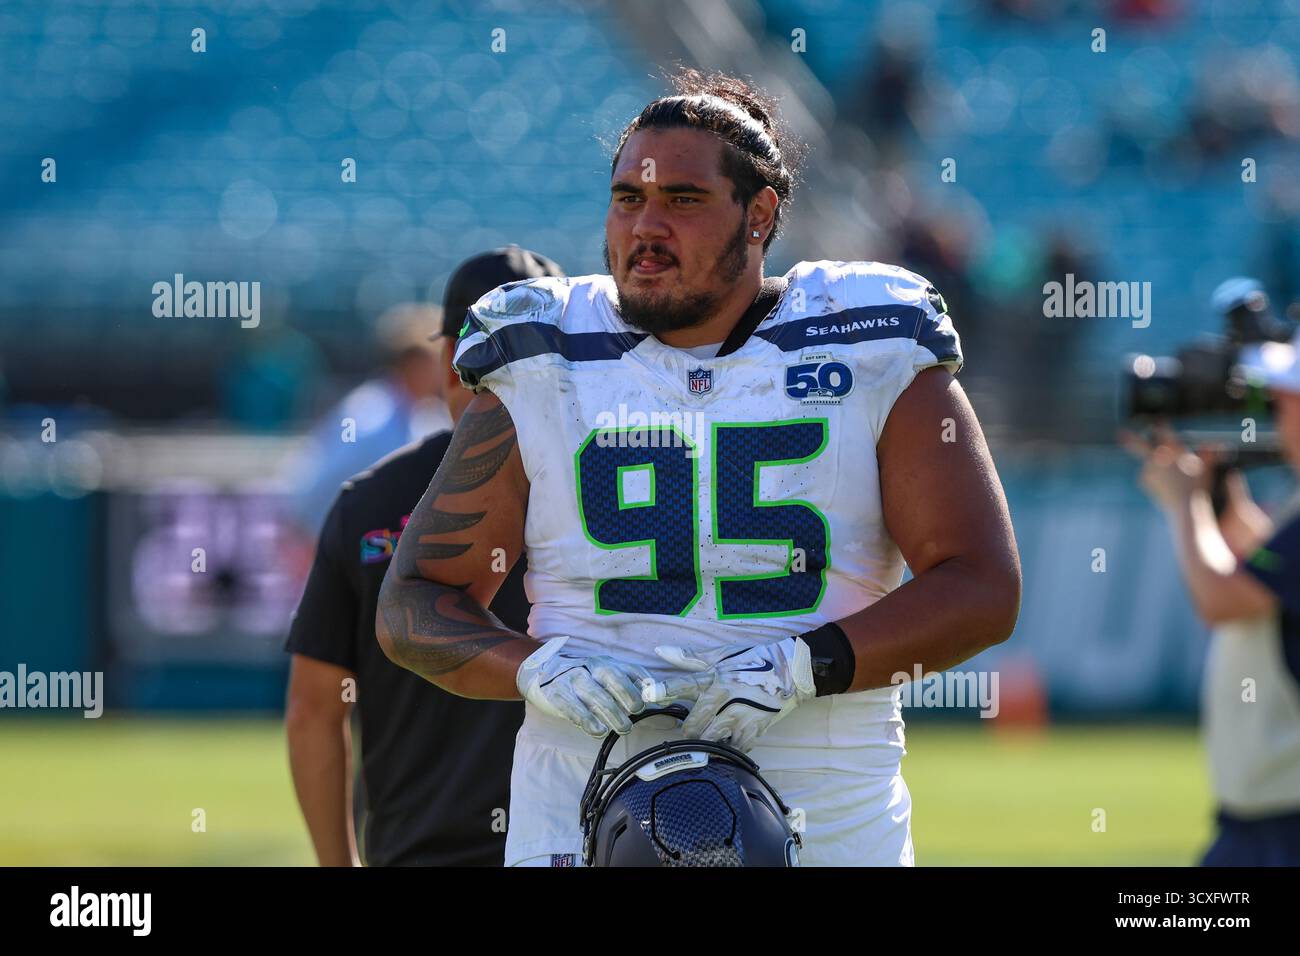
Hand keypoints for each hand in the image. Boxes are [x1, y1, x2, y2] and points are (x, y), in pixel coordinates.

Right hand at [516, 637, 654, 736]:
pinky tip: (598, 730)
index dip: (640, 685)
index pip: (626, 670)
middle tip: (635, 714)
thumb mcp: (606, 673)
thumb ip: (631, 682)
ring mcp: (572, 680)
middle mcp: (589, 668)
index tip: (650, 701)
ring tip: (622, 728)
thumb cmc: (583, 677)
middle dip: (627, 697)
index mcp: (604, 662)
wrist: (541, 672)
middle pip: (612, 680)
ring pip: (595, 696)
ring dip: (611, 714)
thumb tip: (661, 695)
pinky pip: (573, 708)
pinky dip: (587, 720)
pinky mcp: (556, 695)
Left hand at [643, 637, 815, 751]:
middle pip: (695, 723)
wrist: (790, 671)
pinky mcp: (753, 730)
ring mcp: (739, 716)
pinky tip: (727, 743)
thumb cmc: (752, 660)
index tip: (647, 695)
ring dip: (705, 741)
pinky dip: (728, 748)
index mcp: (714, 678)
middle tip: (688, 731)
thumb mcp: (721, 655)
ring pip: (711, 738)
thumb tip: (660, 650)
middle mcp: (724, 698)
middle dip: (687, 730)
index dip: (663, 690)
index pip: (683, 685)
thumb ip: (689, 658)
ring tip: (705, 739)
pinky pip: (734, 747)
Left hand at [1120, 425, 1207, 509]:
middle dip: (1130, 438)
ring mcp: (1148, 470)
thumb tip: (1214, 444)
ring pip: (1151, 463)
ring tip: (1173, 479)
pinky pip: (1148, 474)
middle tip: (1120, 433)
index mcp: (1172, 451)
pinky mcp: (1143, 480)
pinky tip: (1165, 485)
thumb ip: (1207, 455)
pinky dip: (1155, 477)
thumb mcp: (1206, 469)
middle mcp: (1156, 458)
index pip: (1165, 433)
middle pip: (1141, 445)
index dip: (1163, 426)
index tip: (1160, 420)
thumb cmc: (1198, 487)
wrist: (1185, 507)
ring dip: (1157, 466)